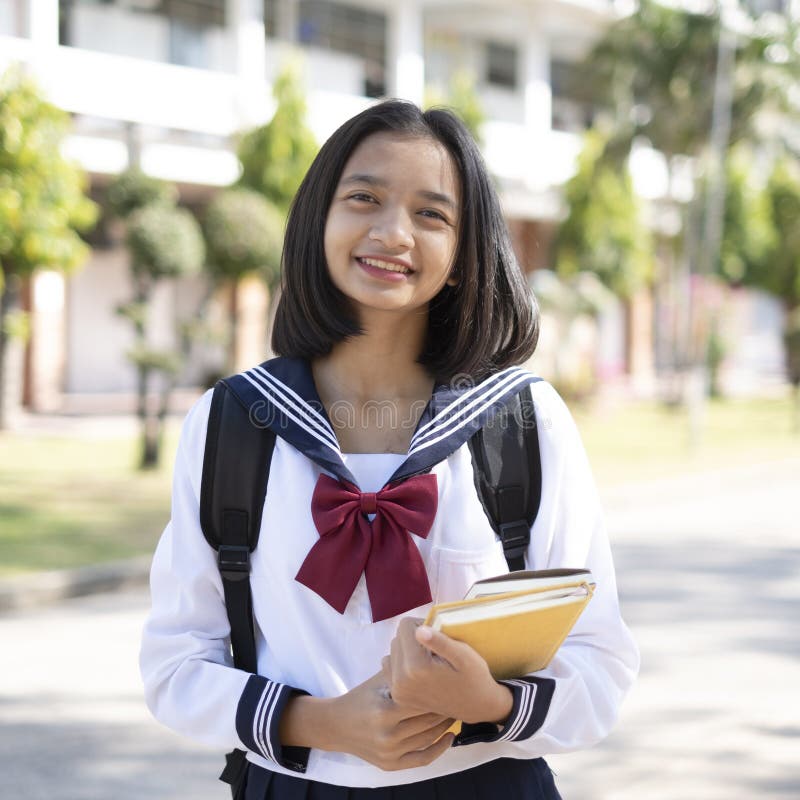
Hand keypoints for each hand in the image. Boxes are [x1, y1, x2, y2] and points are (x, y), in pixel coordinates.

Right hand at [322, 670, 455, 770]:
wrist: (336, 725)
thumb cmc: (361, 696)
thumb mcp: (379, 679)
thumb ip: (401, 668)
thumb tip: (427, 647)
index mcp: (384, 710)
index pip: (421, 700)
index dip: (438, 690)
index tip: (450, 679)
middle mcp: (387, 734)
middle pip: (427, 720)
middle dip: (445, 706)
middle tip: (458, 694)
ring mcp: (389, 752)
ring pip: (428, 737)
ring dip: (445, 724)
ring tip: (455, 709)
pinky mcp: (390, 765)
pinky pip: (422, 759)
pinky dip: (439, 749)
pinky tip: (450, 736)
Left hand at [382, 618, 512, 724]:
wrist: (475, 706)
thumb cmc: (473, 676)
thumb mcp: (464, 655)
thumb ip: (440, 642)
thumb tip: (418, 630)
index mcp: (416, 667)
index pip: (405, 626)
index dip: (422, 625)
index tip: (438, 636)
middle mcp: (401, 681)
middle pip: (397, 638)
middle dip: (414, 638)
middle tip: (435, 649)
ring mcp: (397, 691)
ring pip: (393, 650)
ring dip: (407, 650)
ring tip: (428, 660)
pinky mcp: (397, 697)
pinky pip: (389, 666)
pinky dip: (402, 663)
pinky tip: (419, 669)